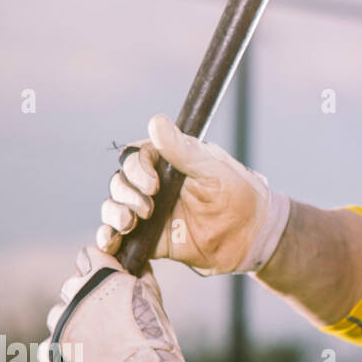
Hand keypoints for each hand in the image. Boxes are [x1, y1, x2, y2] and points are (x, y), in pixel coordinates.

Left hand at [38, 246, 188, 361]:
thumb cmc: (152, 339)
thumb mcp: (155, 300)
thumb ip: (142, 276)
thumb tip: (139, 264)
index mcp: (102, 278)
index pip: (87, 256)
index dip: (96, 267)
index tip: (105, 279)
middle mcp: (77, 296)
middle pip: (71, 286)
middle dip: (85, 298)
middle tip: (106, 317)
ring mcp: (61, 324)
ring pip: (58, 315)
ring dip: (72, 324)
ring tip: (95, 343)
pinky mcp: (51, 350)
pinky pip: (49, 343)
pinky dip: (61, 350)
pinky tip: (82, 359)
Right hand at [98, 113, 289, 275]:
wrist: (253, 236)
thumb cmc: (241, 195)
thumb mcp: (213, 169)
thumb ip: (183, 150)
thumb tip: (156, 121)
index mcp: (170, 162)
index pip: (136, 156)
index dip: (136, 168)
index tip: (153, 184)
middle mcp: (156, 185)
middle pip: (120, 181)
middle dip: (126, 192)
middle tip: (147, 207)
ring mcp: (151, 212)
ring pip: (115, 206)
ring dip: (115, 212)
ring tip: (132, 223)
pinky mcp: (151, 239)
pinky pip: (119, 237)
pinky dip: (108, 237)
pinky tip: (112, 240)